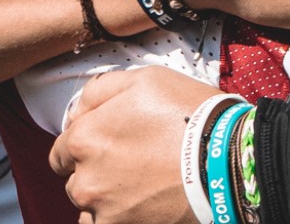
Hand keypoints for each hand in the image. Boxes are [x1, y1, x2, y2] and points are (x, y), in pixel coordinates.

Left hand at [51, 68, 213, 223]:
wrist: (227, 160)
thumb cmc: (188, 115)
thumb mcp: (144, 79)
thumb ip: (99, 90)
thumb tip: (77, 110)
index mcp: (83, 139)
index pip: (62, 149)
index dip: (87, 143)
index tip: (112, 141)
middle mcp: (84, 180)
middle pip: (76, 179)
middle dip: (96, 170)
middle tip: (133, 161)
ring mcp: (103, 212)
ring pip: (89, 207)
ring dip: (105, 198)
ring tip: (139, 186)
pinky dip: (117, 217)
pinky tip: (140, 205)